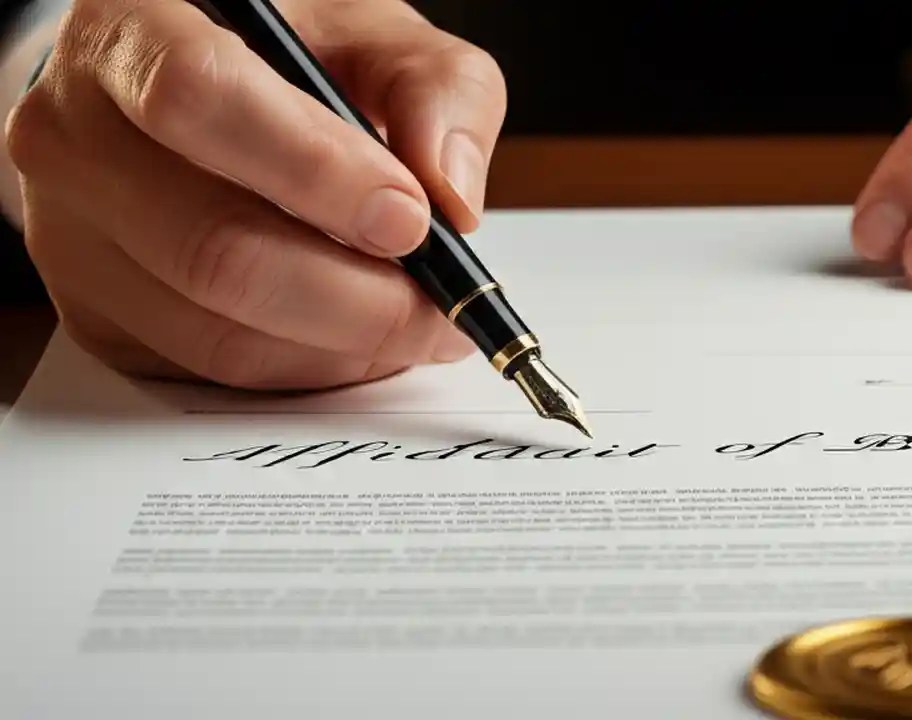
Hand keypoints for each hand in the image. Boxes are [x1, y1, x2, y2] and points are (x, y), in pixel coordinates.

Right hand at [5, 0, 505, 388]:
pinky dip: (311, 367)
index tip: (409, 220)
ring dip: (345, 346)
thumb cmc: (285, 60)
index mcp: (130, 28)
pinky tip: (356, 336)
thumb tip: (452, 199)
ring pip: (220, 332)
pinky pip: (216, 371)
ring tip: (417, 322)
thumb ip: (432, 91)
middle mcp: (72, 133)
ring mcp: (69, 235)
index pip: (198, 98)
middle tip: (439, 305)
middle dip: (356, 296)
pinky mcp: (96, 316)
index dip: (314, 172)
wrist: (185, 96)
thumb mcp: (373, 38)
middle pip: (213, 248)